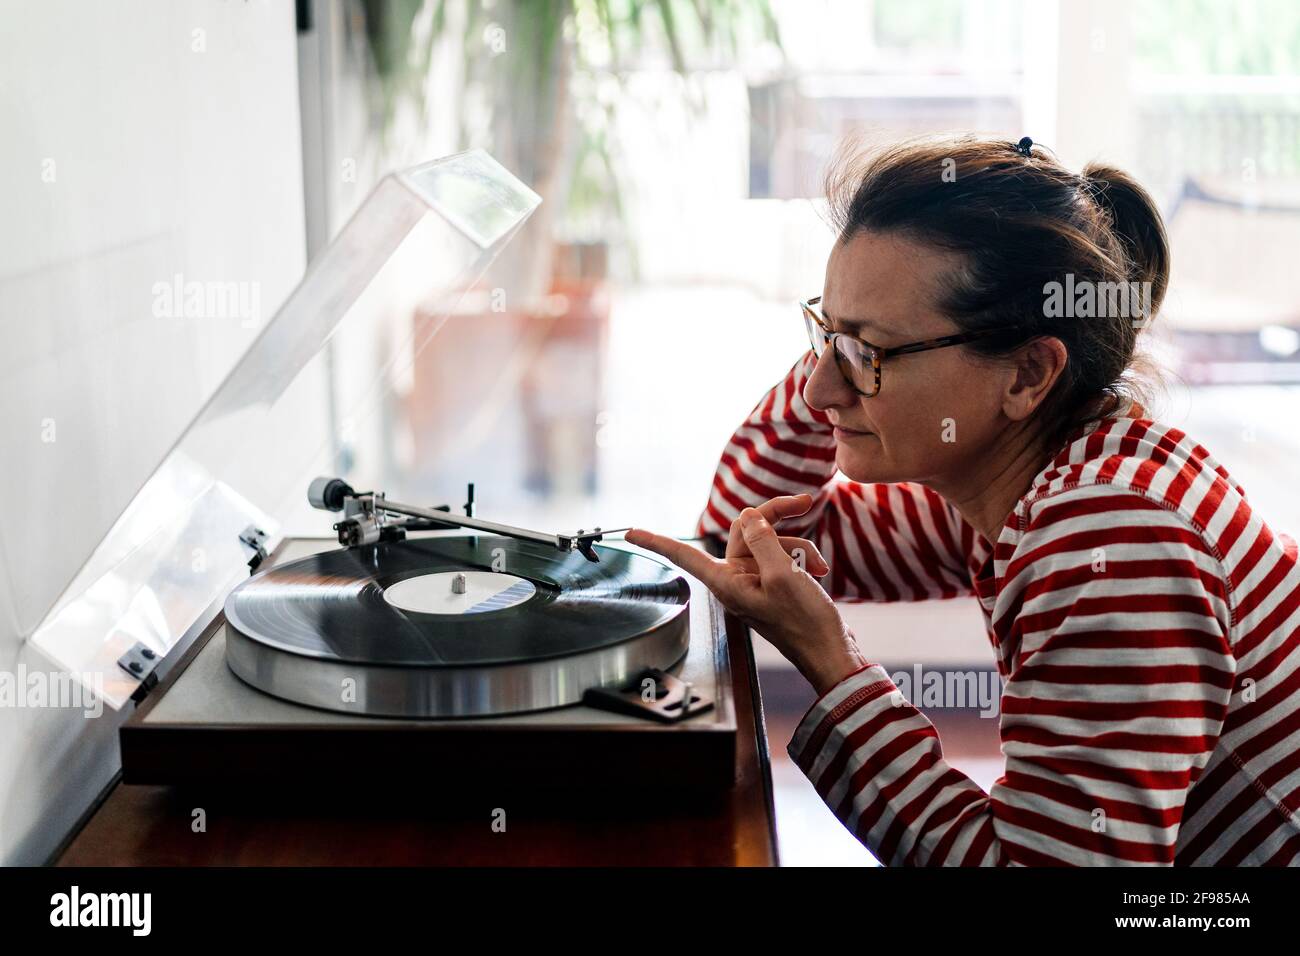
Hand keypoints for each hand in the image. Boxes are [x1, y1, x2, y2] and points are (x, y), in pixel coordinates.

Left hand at [625, 497, 867, 696]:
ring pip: (769, 541)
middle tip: (804, 502)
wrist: (829, 650)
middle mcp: (736, 579)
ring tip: (816, 567)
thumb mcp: (783, 574)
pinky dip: (801, 557)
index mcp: (726, 582)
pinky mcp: (773, 581)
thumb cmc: (804, 622)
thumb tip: (747, 516)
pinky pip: (782, 555)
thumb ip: (762, 540)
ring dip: (798, 546)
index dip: (656, 542)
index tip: (629, 533)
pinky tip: (818, 571)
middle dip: (775, 518)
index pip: (683, 555)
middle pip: (744, 531)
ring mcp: (755, 580)